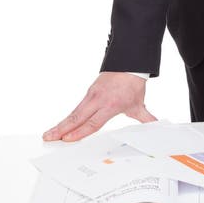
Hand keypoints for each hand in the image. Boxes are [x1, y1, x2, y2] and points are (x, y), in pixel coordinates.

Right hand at [42, 72, 156, 142]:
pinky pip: (77, 108)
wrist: (130, 63)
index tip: (68, 139)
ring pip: (74, 113)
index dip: (80, 132)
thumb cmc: (133, 84)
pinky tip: (60, 126)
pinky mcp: (89, 92)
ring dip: (61, 124)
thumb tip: (155, 126)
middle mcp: (99, 100)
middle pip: (78, 118)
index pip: (93, 122)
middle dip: (62, 129)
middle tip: (49, 138)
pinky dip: (67, 117)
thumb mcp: (139, 104)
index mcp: (111, 104)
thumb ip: (145, 118)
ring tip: (48, 135)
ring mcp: (92, 95)